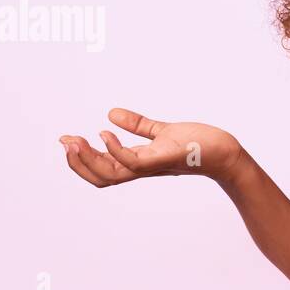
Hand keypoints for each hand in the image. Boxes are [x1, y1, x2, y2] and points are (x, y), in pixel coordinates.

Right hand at [59, 108, 244, 186]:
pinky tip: (105, 134)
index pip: (103, 168)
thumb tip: (111, 114)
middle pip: (101, 176)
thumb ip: (138, 125)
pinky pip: (134, 162)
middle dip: (78, 161)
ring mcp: (153, 165)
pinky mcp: (166, 158)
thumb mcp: (162, 131)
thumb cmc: (198, 145)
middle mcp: (143, 167)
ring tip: (75, 140)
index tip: (66, 140)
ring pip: (111, 173)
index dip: (81, 159)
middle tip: (64, 141)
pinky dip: (115, 150)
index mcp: (139, 161)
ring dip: (89, 159)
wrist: (225, 153)